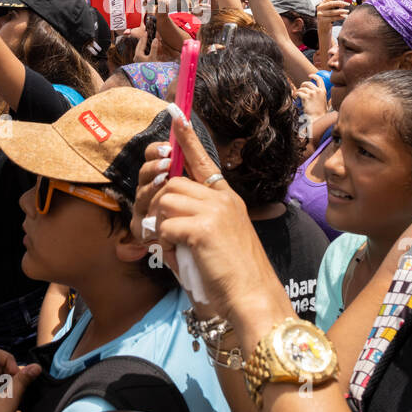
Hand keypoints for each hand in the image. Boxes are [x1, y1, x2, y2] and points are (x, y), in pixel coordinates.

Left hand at [0, 347, 40, 411]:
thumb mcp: (9, 403)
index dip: (8, 360)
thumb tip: (35, 366)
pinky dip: (5, 389)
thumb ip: (22, 382)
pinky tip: (10, 400)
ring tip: (14, 395)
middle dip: (10, 371)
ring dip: (9, 381)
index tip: (16, 375)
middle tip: (18, 386)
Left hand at [132, 112, 284, 325]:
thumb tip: (158, 221)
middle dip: (159, 207)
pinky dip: (164, 242)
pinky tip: (178, 254)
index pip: (203, 161)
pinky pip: (165, 226)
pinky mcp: (203, 228)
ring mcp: (214, 211)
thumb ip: (192, 222)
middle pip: (172, 184)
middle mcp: (222, 198)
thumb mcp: (216, 238)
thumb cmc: (233, 274)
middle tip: (160, 232)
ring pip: (165, 202)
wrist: (253, 296)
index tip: (176, 115)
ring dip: (160, 225)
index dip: (187, 138)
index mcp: (226, 198)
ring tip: (173, 247)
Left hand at [296, 73, 328, 118]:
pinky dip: (296, 94)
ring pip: (303, 88)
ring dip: (299, 90)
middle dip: (304, 84)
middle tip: (302, 87)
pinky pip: (299, 92)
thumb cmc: (321, 113)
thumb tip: (325, 97)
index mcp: (323, 91)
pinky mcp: (305, 97)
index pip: (319, 79)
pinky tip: (296, 96)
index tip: (310, 76)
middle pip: (308, 83)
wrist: (317, 118)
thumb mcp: (326, 103)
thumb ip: (325, 99)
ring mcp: (311, 94)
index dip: (314, 76)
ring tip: (299, 94)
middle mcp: (317, 91)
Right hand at [316, 0, 349, 25]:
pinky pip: (333, 18)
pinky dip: (339, 17)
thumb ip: (335, 5)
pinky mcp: (323, 20)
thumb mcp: (330, 10)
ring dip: (341, 11)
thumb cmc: (328, 17)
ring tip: (347, 11)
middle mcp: (320, 8)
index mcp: (322, 4)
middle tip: (348, 4)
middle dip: (340, 3)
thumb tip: (342, 0)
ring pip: (333, 12)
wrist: (323, 29)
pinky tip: (344, 16)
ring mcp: (320, 14)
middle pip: (331, 4)